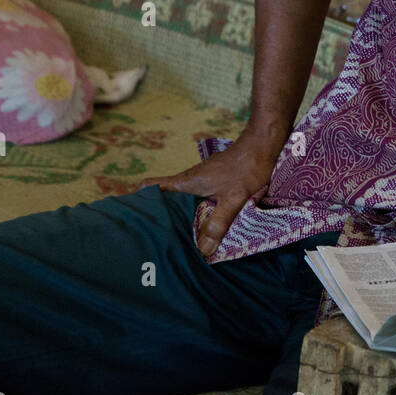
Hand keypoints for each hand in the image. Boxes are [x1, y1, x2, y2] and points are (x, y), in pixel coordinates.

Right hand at [138, 124, 286, 256]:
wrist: (263, 144)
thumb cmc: (247, 168)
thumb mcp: (233, 199)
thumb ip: (218, 223)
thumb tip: (203, 251)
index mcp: (187, 182)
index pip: (152, 187)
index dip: (139, 200)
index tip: (132, 218)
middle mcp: (189, 181)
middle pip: (165, 197)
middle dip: (159, 216)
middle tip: (155, 238)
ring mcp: (201, 180)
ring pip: (181, 199)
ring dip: (178, 215)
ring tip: (176, 238)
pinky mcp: (213, 181)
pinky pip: (196, 198)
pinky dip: (194, 211)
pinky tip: (201, 226)